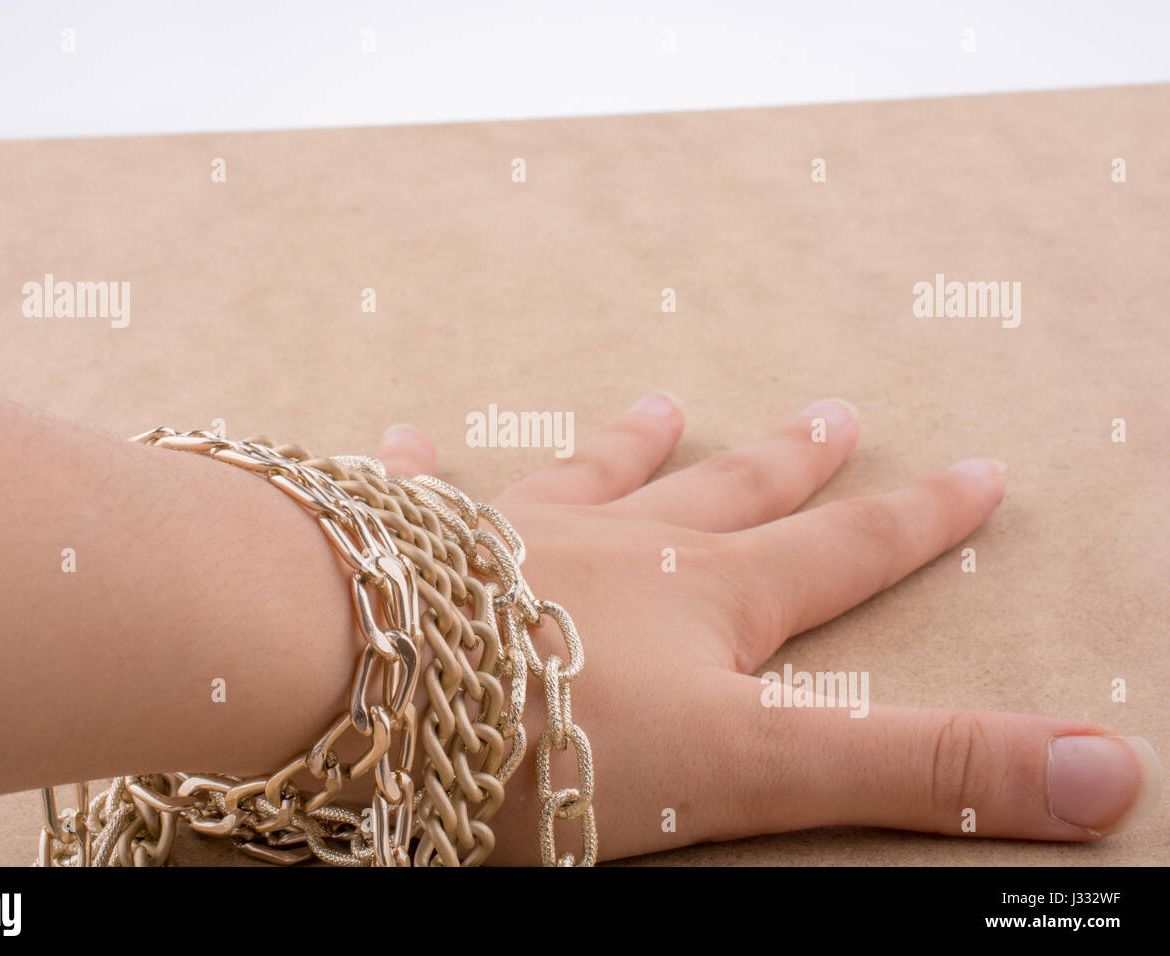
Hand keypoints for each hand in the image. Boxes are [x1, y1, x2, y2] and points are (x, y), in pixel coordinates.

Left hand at [373, 393, 1161, 863]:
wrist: (369, 681)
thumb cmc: (556, 735)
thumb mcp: (758, 771)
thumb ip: (921, 769)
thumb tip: (1110, 774)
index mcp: (705, 603)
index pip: (840, 558)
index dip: (917, 524)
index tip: (975, 474)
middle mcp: (618, 551)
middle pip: (727, 501)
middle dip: (791, 469)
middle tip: (833, 415)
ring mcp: (515, 541)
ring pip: (591, 482)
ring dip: (634, 446)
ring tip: (666, 402)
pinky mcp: (419, 556)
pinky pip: (426, 500)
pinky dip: (426, 472)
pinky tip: (409, 439)